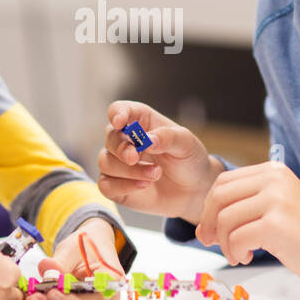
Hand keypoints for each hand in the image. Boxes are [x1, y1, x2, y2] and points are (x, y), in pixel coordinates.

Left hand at [25, 218, 123, 299]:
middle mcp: (109, 297)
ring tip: (34, 299)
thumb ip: (60, 262)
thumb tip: (46, 267)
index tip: (52, 293)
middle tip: (35, 298)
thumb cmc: (87, 245)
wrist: (93, 245)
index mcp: (112, 278)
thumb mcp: (73, 248)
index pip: (95, 296)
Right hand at [98, 100, 222, 222]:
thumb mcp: (186, 144)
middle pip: (110, 137)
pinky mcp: (116, 185)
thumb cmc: (188, 159)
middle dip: (121, 148)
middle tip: (135, 157)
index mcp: (140, 121)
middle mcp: (125, 140)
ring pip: (106, 162)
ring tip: (156, 174)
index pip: (119, 110)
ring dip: (129, 170)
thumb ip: (167, 137)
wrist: (194, 189)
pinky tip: (143, 186)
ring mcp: (118, 163)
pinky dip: (123, 186)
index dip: (117, 114)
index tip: (120, 122)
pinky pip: (106, 185)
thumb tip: (147, 139)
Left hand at [196, 161, 299, 286]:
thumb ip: (246, 204)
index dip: (208, 207)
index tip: (209, 228)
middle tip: (211, 242)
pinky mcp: (275, 224)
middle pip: (219, 196)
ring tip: (237, 254)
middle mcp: (274, 180)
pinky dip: (235, 252)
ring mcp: (276, 200)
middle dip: (208, 223)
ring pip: (224, 219)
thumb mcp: (278, 205)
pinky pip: (236, 238)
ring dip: (224, 243)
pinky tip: (247, 257)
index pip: (223, 181)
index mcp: (273, 171)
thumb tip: (205, 223)